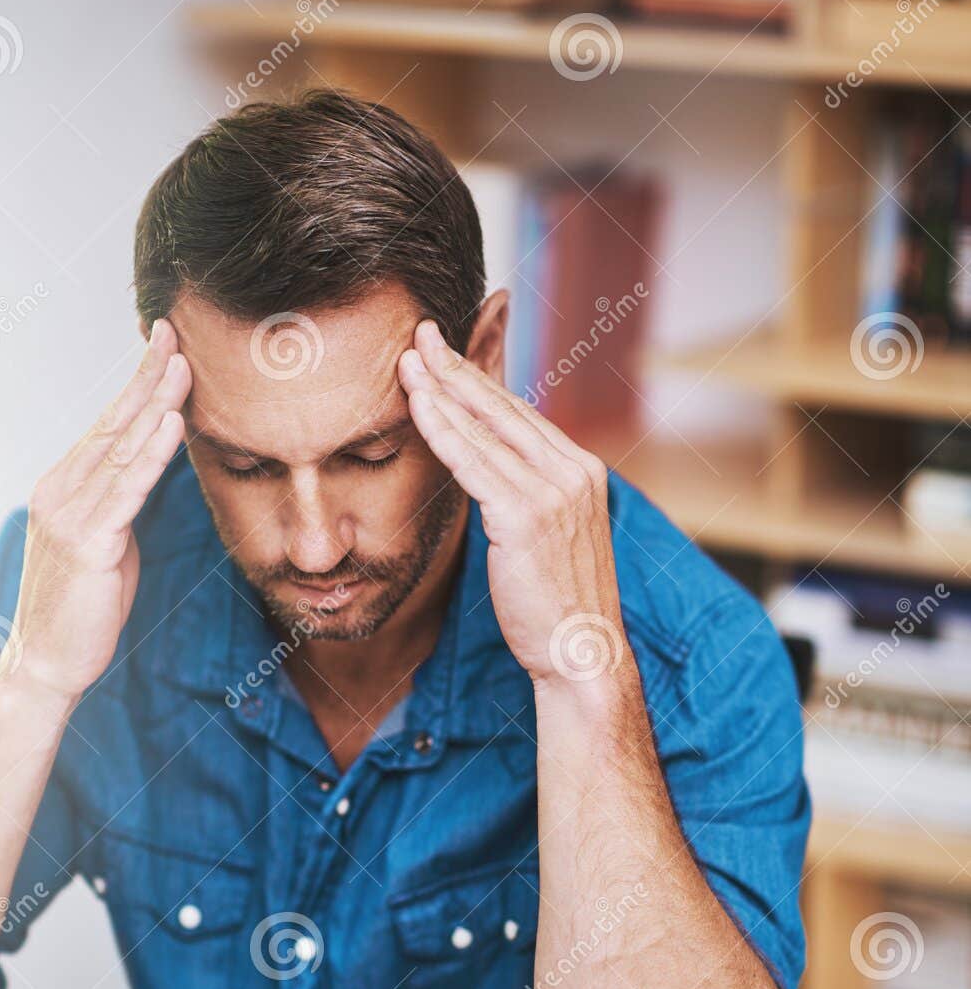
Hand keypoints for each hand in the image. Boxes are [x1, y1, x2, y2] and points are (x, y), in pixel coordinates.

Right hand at [1, 319, 190, 705]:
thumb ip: (122, 508)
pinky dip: (151, 454)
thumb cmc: (83, 609)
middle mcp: (60, 491)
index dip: (137, 385)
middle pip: (113, 424)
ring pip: (121, 449)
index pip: (107, 426)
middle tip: (174, 332)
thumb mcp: (108, 546)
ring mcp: (70, 515)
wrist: (47, 663)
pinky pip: (127, 490)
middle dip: (147, 377)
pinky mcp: (89, 543)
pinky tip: (170, 424)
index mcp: (63, 488)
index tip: (164, 345)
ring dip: (155, 403)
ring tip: (183, 364)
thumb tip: (148, 480)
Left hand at [398, 319, 622, 685]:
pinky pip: (473, 461)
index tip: (447, 355)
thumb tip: (494, 481)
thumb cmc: (557, 608)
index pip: (521, 416)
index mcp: (582, 472)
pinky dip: (441, 428)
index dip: (480, 382)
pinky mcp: (527, 514)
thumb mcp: (550, 542)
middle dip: (458, 367)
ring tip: (407, 359)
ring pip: (485, 428)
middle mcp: (573, 471)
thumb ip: (529, 501)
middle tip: (421, 333)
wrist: (582, 654)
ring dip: (441, 389)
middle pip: (504, 408)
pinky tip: (416, 403)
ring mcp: (554, 490)